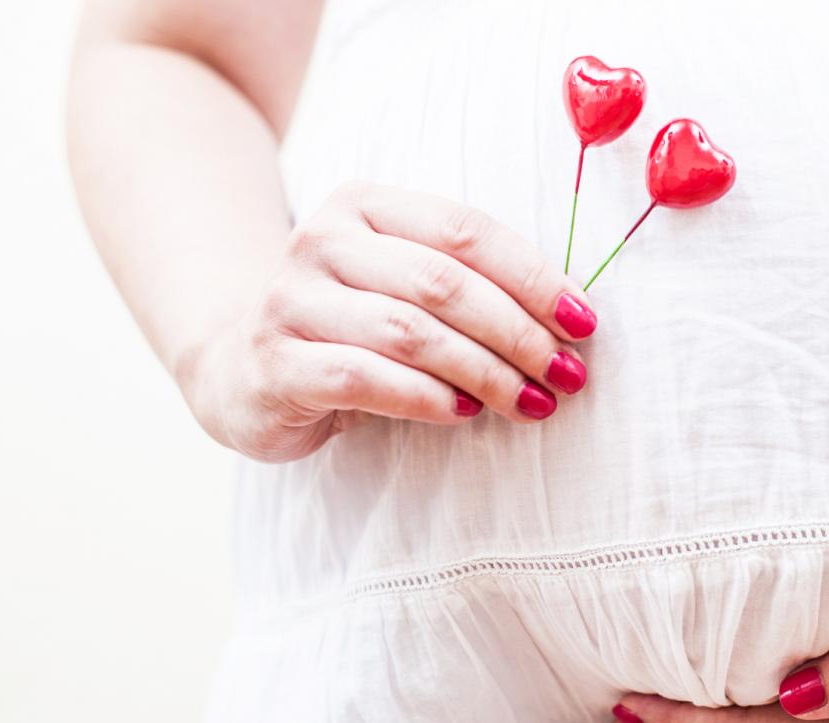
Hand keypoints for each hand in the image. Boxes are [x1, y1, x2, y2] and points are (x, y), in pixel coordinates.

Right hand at [181, 181, 599, 461]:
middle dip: (518, 333)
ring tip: (530, 402)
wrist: (243, 368)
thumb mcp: (405, 286)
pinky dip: (425, 398)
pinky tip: (465, 413)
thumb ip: (470, 284)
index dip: (534, 277)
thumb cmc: (354, 326)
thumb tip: (570, 321)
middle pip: (443, 283)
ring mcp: (290, 300)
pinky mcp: (274, 362)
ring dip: (484, 372)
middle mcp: (321, 239)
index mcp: (364, 203)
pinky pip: (363, 378)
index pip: (466, 231)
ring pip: (409, 332)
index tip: (585, 323)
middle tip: (566, 375)